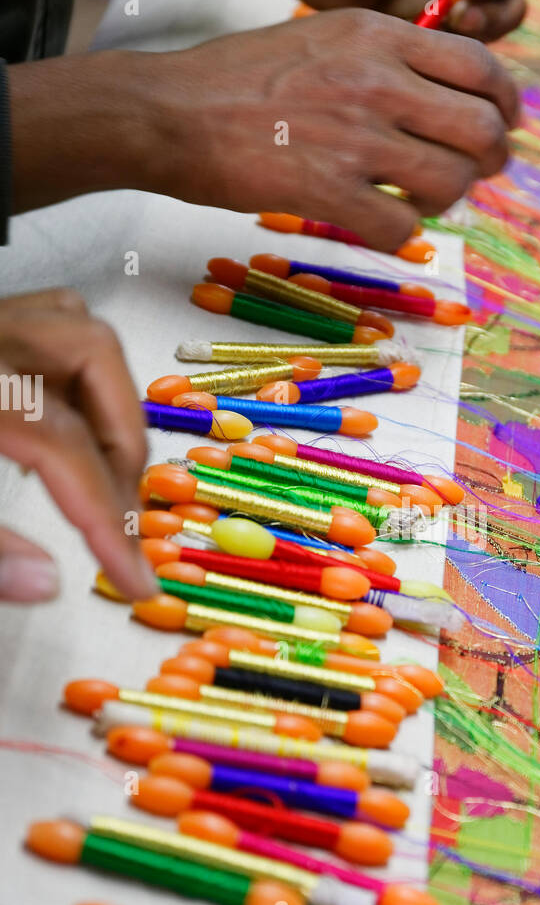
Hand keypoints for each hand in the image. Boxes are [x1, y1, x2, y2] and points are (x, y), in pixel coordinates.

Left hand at [0, 288, 155, 602]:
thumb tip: (44, 581)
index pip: (63, 444)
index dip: (109, 517)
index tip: (132, 575)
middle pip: (91, 360)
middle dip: (121, 447)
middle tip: (121, 517)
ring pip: (78, 331)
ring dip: (109, 402)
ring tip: (106, 470)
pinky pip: (48, 323)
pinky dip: (77, 372)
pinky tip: (72, 421)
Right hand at [138, 10, 518, 248]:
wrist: (170, 112)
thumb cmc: (241, 81)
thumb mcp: (324, 40)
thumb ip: (387, 59)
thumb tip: (444, 97)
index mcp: (378, 36)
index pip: (480, 67)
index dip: (505, 105)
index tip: (502, 128)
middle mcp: (377, 80)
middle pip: (481, 129)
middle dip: (489, 161)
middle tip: (474, 175)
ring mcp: (355, 137)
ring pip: (450, 181)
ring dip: (445, 201)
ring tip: (418, 200)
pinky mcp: (329, 190)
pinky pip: (403, 227)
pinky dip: (401, 235)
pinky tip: (378, 224)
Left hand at [153, 0, 526, 41]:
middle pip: (505, 5)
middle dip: (490, 17)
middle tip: (457, 20)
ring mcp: (434, 5)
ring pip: (475, 38)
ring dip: (464, 45)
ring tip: (430, 35)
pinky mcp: (408, 34)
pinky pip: (435, 57)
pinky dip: (433, 64)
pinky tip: (411, 59)